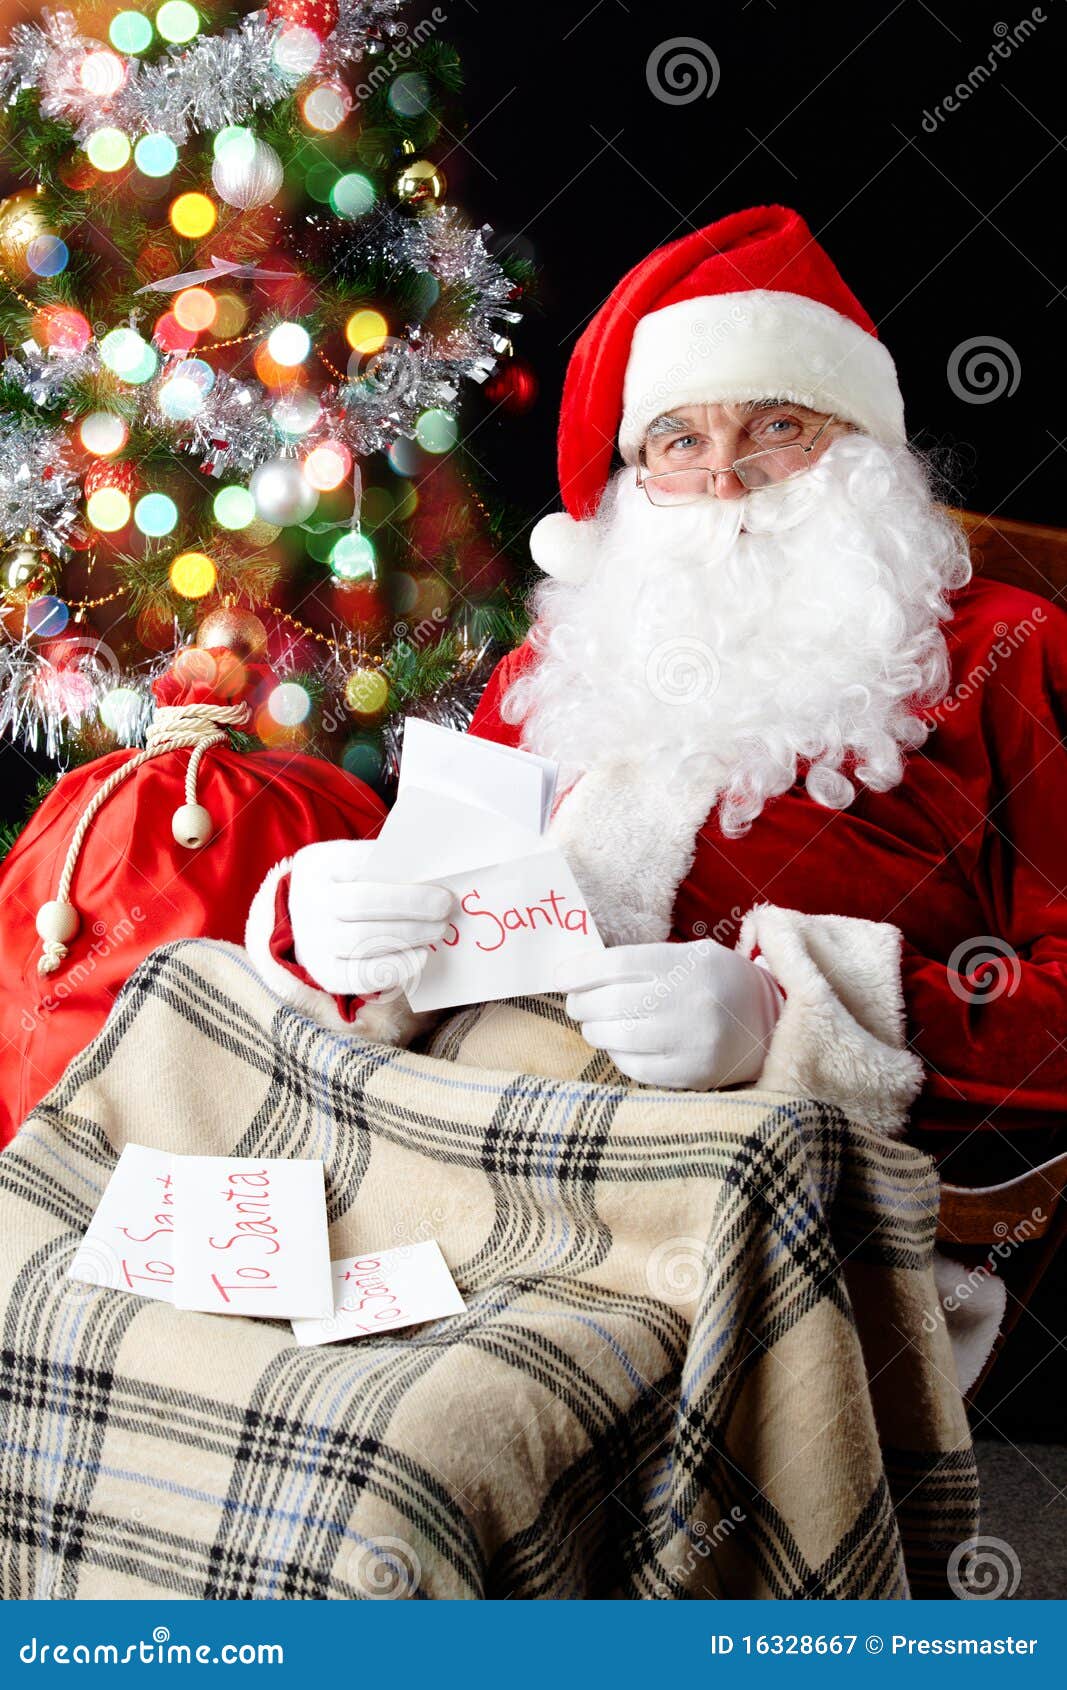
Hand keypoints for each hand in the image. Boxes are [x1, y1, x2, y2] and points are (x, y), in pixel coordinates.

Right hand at [288, 839, 454, 998]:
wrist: (311, 920)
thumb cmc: (350, 886)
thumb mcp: (358, 864)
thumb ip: (390, 864)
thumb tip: (435, 873)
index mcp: (319, 864)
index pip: (362, 861)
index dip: (402, 867)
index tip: (436, 876)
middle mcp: (309, 901)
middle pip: (362, 902)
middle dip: (412, 904)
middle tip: (445, 906)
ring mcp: (313, 939)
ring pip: (363, 940)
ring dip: (410, 934)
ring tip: (438, 929)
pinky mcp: (324, 972)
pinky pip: (361, 976)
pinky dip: (397, 967)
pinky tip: (421, 956)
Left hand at [560, 939, 782, 1090]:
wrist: (770, 1025)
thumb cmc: (718, 984)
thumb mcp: (691, 956)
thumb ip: (643, 960)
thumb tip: (582, 972)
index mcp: (687, 963)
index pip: (617, 964)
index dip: (580, 971)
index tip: (560, 977)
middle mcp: (689, 1001)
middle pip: (611, 1002)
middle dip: (582, 1004)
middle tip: (576, 1004)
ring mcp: (691, 1041)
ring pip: (618, 1037)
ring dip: (595, 1030)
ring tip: (595, 1024)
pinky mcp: (692, 1074)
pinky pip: (635, 1067)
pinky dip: (618, 1055)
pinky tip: (621, 1045)